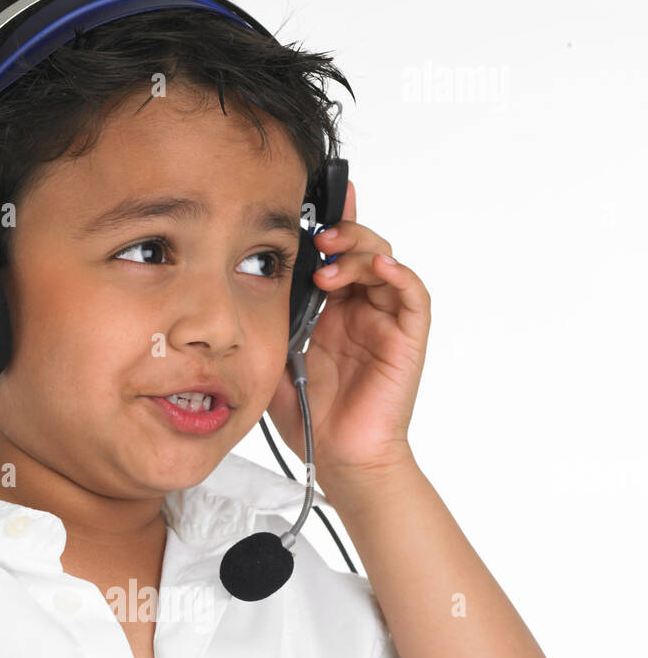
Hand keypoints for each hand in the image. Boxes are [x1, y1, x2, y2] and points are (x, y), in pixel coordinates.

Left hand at [267, 180, 430, 483]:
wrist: (339, 458)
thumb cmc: (312, 418)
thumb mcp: (275, 360)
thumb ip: (271, 324)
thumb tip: (245, 285)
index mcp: (332, 313)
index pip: (334, 256)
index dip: (327, 225)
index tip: (311, 199)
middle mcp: (361, 311)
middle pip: (361, 249)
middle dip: (341, 233)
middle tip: (317, 236)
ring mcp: (386, 322)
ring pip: (386, 262)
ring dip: (360, 251)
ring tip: (330, 260)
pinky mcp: (407, 338)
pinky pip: (413, 295)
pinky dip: (398, 274)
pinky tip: (377, 267)